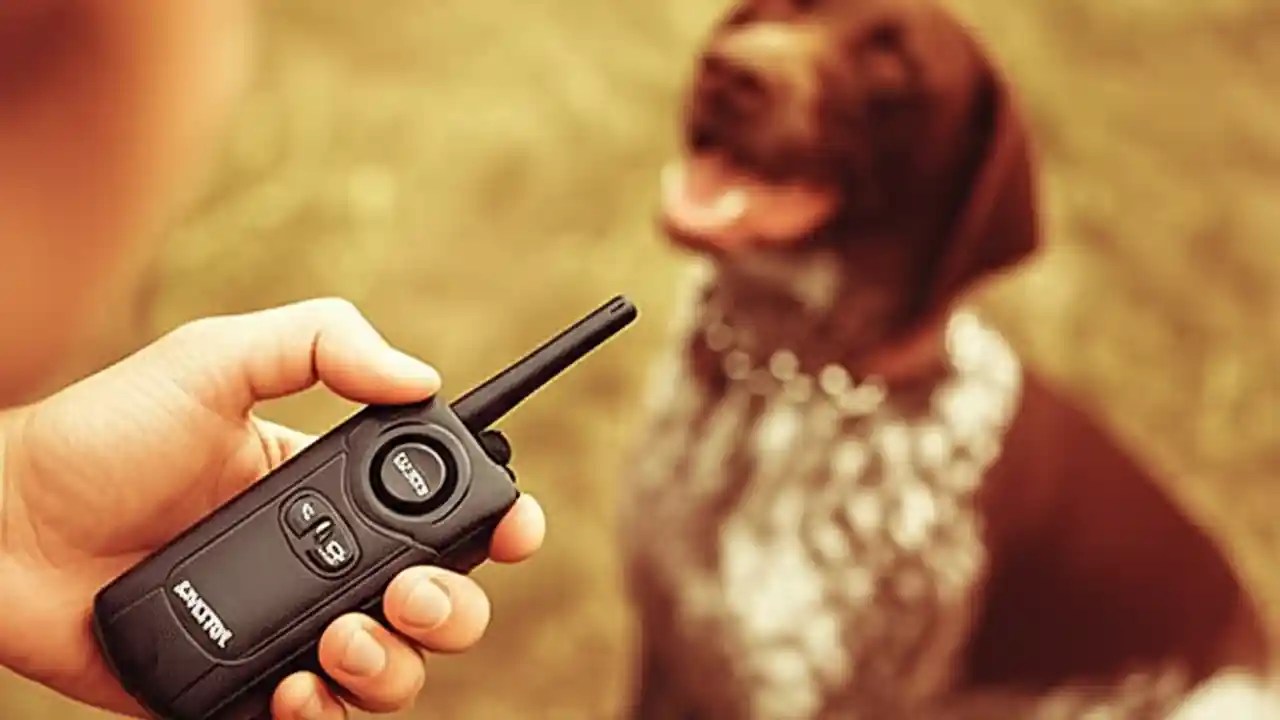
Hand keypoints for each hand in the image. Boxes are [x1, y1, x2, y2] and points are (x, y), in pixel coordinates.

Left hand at [0, 298, 544, 718]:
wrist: (4, 530)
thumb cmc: (102, 436)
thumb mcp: (216, 359)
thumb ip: (321, 342)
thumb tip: (422, 377)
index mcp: (336, 489)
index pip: (443, 513)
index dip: (499, 526)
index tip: (516, 531)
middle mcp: (328, 563)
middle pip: (444, 605)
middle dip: (453, 609)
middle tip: (406, 594)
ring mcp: (292, 629)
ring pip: (398, 671)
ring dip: (394, 665)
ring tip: (338, 639)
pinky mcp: (249, 688)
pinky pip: (325, 717)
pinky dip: (329, 713)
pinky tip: (296, 684)